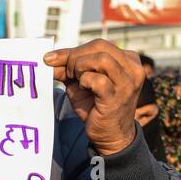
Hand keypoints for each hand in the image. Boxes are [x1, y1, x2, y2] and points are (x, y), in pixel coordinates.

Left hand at [43, 38, 145, 156]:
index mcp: (128, 59)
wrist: (109, 135)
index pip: (98, 44)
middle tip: (65, 72)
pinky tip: (83, 88)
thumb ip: (68, 69)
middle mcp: (132, 68)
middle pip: (100, 46)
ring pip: (101, 58)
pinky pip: (98, 80)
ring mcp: (127, 83)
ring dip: (80, 67)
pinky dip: (85, 81)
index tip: (51, 58)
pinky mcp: (117, 97)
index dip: (73, 50)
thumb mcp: (80, 82)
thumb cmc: (96, 106)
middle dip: (75, 57)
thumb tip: (49, 59)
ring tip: (76, 80)